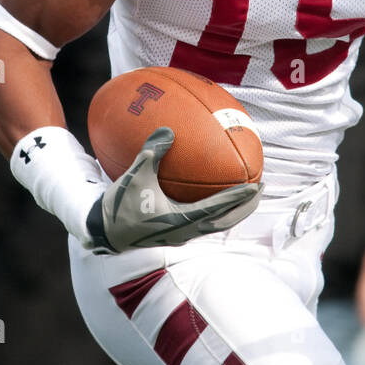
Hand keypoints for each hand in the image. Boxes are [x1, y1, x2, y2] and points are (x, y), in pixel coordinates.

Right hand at [86, 127, 260, 252]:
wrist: (103, 232)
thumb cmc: (118, 205)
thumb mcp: (134, 175)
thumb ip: (151, 152)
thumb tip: (167, 129)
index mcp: (180, 221)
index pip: (217, 209)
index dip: (238, 199)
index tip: (255, 186)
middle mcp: (185, 232)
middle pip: (225, 222)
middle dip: (245, 207)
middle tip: (261, 189)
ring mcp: (181, 235)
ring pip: (216, 225)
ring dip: (233, 212)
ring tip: (246, 196)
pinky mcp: (174, 234)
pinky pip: (203, 222)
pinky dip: (216, 211)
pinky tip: (215, 197)